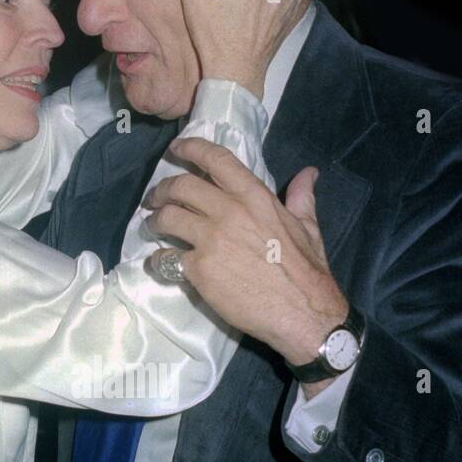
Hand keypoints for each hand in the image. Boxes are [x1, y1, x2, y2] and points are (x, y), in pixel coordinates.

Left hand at [143, 136, 348, 391]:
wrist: (301, 312)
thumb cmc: (307, 271)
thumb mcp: (308, 227)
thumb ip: (301, 197)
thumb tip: (308, 173)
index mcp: (255, 196)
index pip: (216, 160)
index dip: (190, 149)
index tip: (176, 149)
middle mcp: (229, 211)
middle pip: (181, 186)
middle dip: (162, 189)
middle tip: (155, 198)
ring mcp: (211, 240)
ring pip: (167, 218)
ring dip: (155, 221)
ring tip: (153, 227)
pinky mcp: (198, 270)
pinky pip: (166, 257)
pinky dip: (158, 259)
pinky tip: (160, 262)